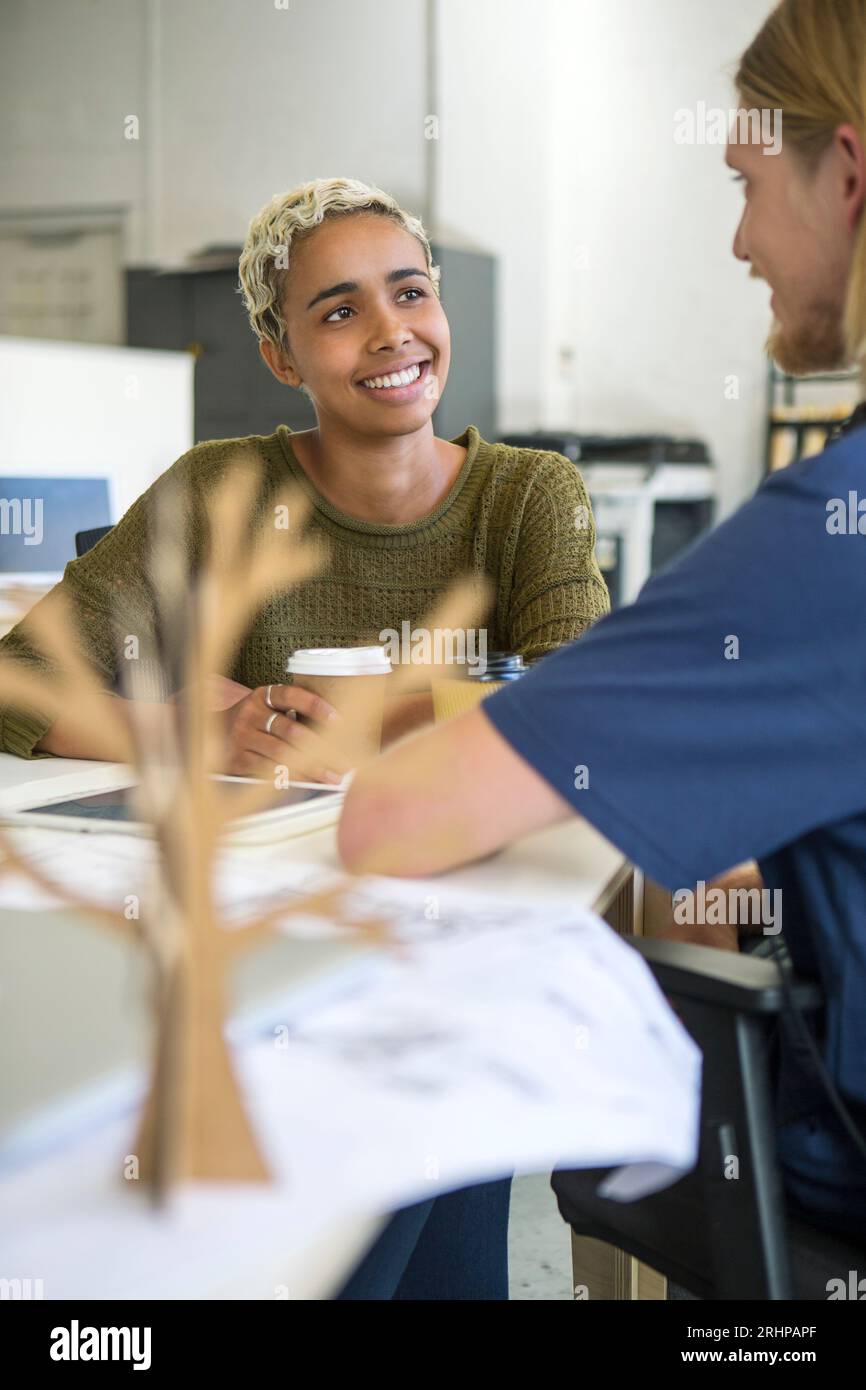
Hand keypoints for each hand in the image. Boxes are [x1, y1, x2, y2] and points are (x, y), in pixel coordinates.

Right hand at [220, 683, 345, 783]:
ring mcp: (241, 736)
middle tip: (344, 762)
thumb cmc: (255, 723)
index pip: (291, 695)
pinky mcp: (237, 759)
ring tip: (332, 776)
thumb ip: (292, 714)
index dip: (316, 706)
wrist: (213, 735)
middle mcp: (250, 713)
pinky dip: (291, 776)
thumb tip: (334, 735)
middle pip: (291, 730)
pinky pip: (268, 769)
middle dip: (321, 747)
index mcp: (262, 696)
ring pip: (282, 753)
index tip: (338, 720)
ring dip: (311, 767)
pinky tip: (308, 781)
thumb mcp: (267, 709)